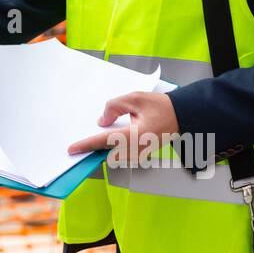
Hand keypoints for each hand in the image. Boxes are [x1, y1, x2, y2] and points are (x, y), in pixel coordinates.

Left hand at [66, 91, 180, 164]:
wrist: (181, 115)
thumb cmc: (161, 106)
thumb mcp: (135, 98)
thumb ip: (114, 107)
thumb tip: (101, 122)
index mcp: (136, 135)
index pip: (105, 140)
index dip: (87, 144)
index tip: (72, 149)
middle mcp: (138, 148)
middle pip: (107, 150)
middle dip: (94, 145)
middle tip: (78, 145)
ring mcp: (140, 153)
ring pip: (113, 152)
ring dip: (103, 145)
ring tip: (95, 139)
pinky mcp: (141, 154)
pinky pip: (121, 152)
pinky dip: (111, 146)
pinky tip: (108, 136)